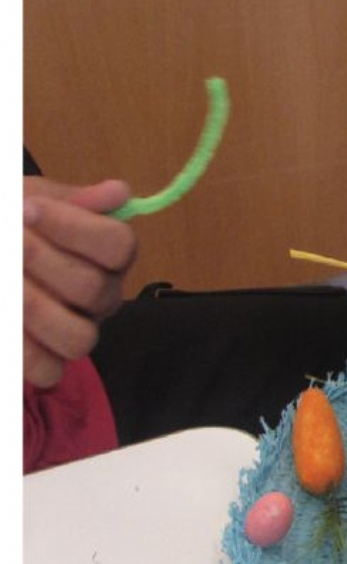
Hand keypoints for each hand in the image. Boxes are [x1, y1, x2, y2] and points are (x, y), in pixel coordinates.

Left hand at [23, 177, 137, 387]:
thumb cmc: (8, 226)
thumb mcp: (26, 201)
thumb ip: (67, 200)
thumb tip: (119, 192)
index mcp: (107, 256)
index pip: (119, 245)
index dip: (74, 228)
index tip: (26, 209)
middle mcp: (101, 297)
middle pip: (94, 288)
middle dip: (42, 261)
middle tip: (8, 244)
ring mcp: (76, 330)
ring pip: (79, 337)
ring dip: (33, 309)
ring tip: (6, 286)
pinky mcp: (46, 362)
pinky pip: (48, 370)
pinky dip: (22, 349)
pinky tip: (6, 323)